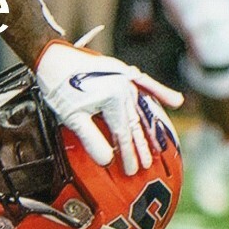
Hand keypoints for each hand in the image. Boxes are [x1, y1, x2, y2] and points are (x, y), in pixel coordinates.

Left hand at [34, 40, 182, 173]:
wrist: (52, 56)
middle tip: (146, 167)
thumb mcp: (72, 117)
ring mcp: (125, 79)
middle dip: (140, 147)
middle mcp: (125, 88)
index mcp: (114, 99)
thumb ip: (92, 139)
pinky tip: (175, 102)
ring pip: (142, 108)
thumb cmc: (59, 86)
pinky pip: (145, 85)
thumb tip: (107, 161)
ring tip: (160, 145)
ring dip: (151, 128)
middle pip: (134, 124)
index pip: (123, 134)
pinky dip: (160, 92)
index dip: (128, 155)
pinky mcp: (122, 72)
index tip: (132, 171)